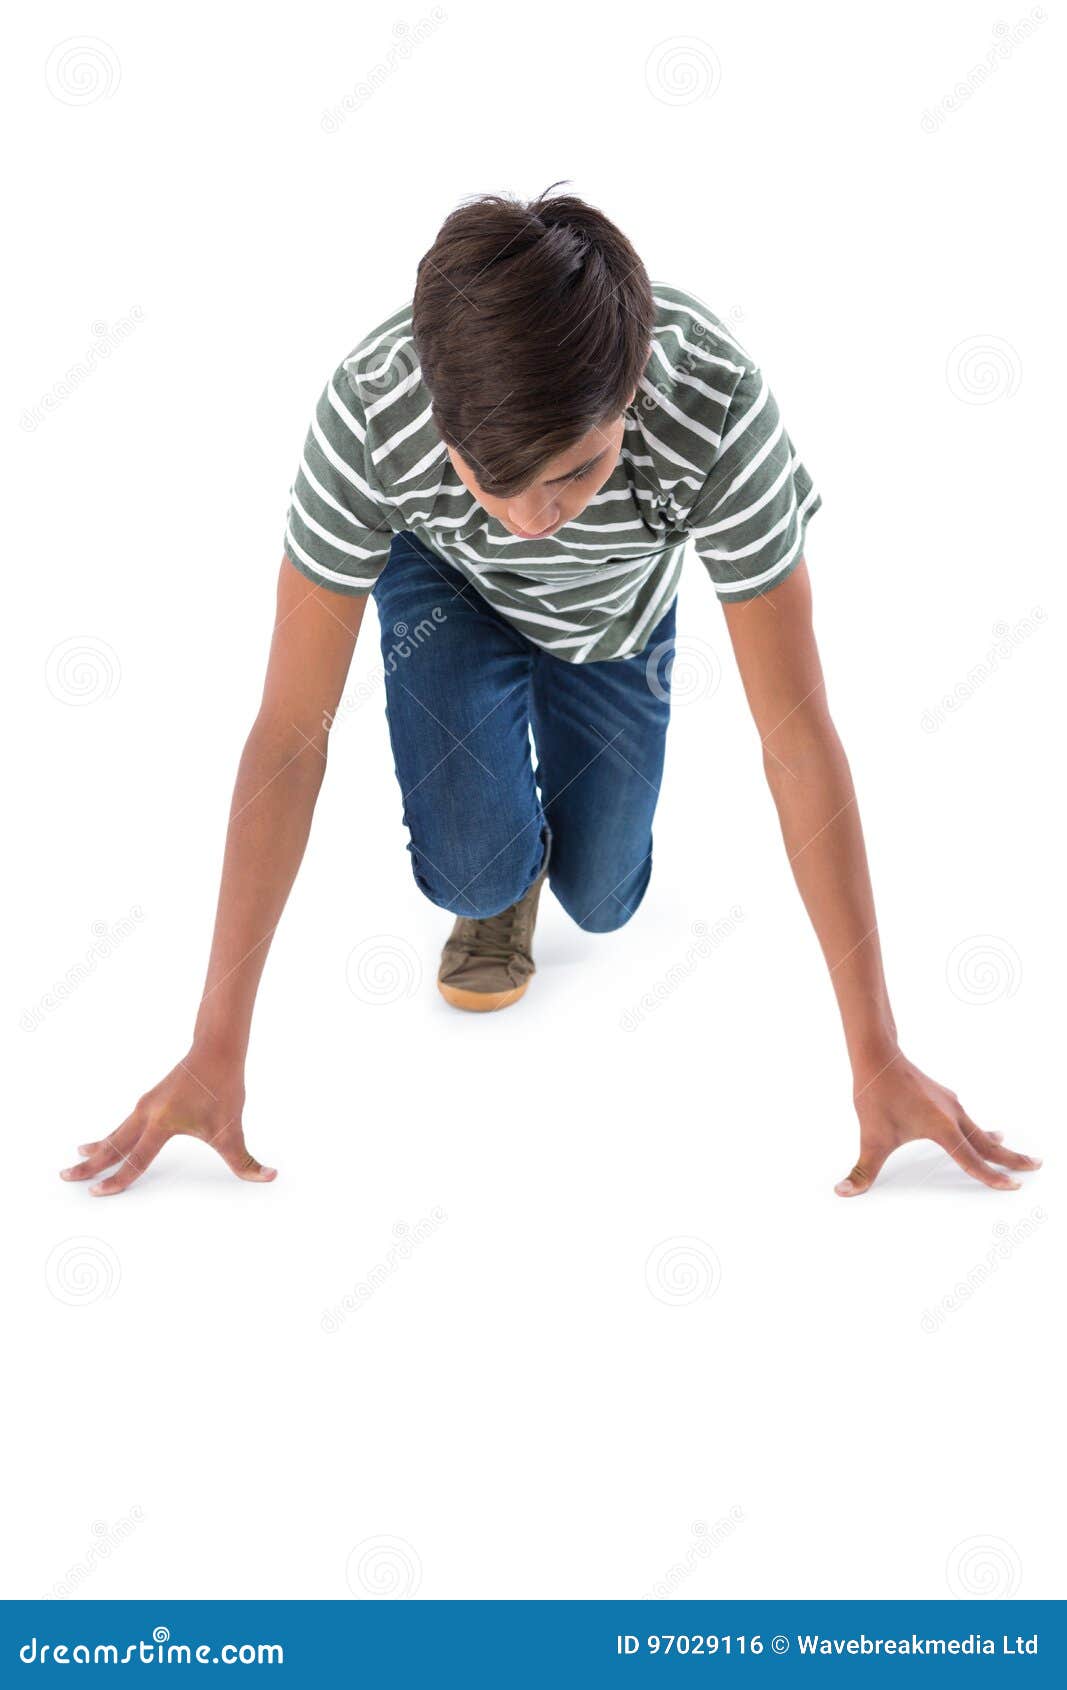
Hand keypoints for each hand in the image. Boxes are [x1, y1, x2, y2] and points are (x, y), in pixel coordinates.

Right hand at [59, 1049, 276, 1196]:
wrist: (217, 1050)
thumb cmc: (223, 1087)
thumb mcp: (233, 1128)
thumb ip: (246, 1160)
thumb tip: (270, 1176)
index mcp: (162, 1123)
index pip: (135, 1160)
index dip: (117, 1180)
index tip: (98, 1193)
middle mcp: (147, 1114)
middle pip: (112, 1145)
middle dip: (90, 1164)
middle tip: (66, 1177)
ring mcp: (146, 1105)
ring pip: (115, 1133)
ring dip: (95, 1148)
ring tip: (76, 1158)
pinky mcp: (150, 1100)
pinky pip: (124, 1123)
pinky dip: (109, 1136)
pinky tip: (102, 1140)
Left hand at [835, 1051, 1040, 1197]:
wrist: (877, 1057)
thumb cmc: (876, 1096)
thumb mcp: (871, 1138)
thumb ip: (862, 1170)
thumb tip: (843, 1191)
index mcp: (942, 1128)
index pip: (972, 1160)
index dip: (992, 1177)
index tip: (1013, 1187)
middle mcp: (952, 1115)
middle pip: (987, 1143)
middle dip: (1011, 1157)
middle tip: (1035, 1165)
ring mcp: (949, 1103)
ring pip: (978, 1128)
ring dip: (995, 1141)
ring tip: (1008, 1146)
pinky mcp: (941, 1096)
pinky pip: (965, 1117)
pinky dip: (977, 1127)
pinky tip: (974, 1127)